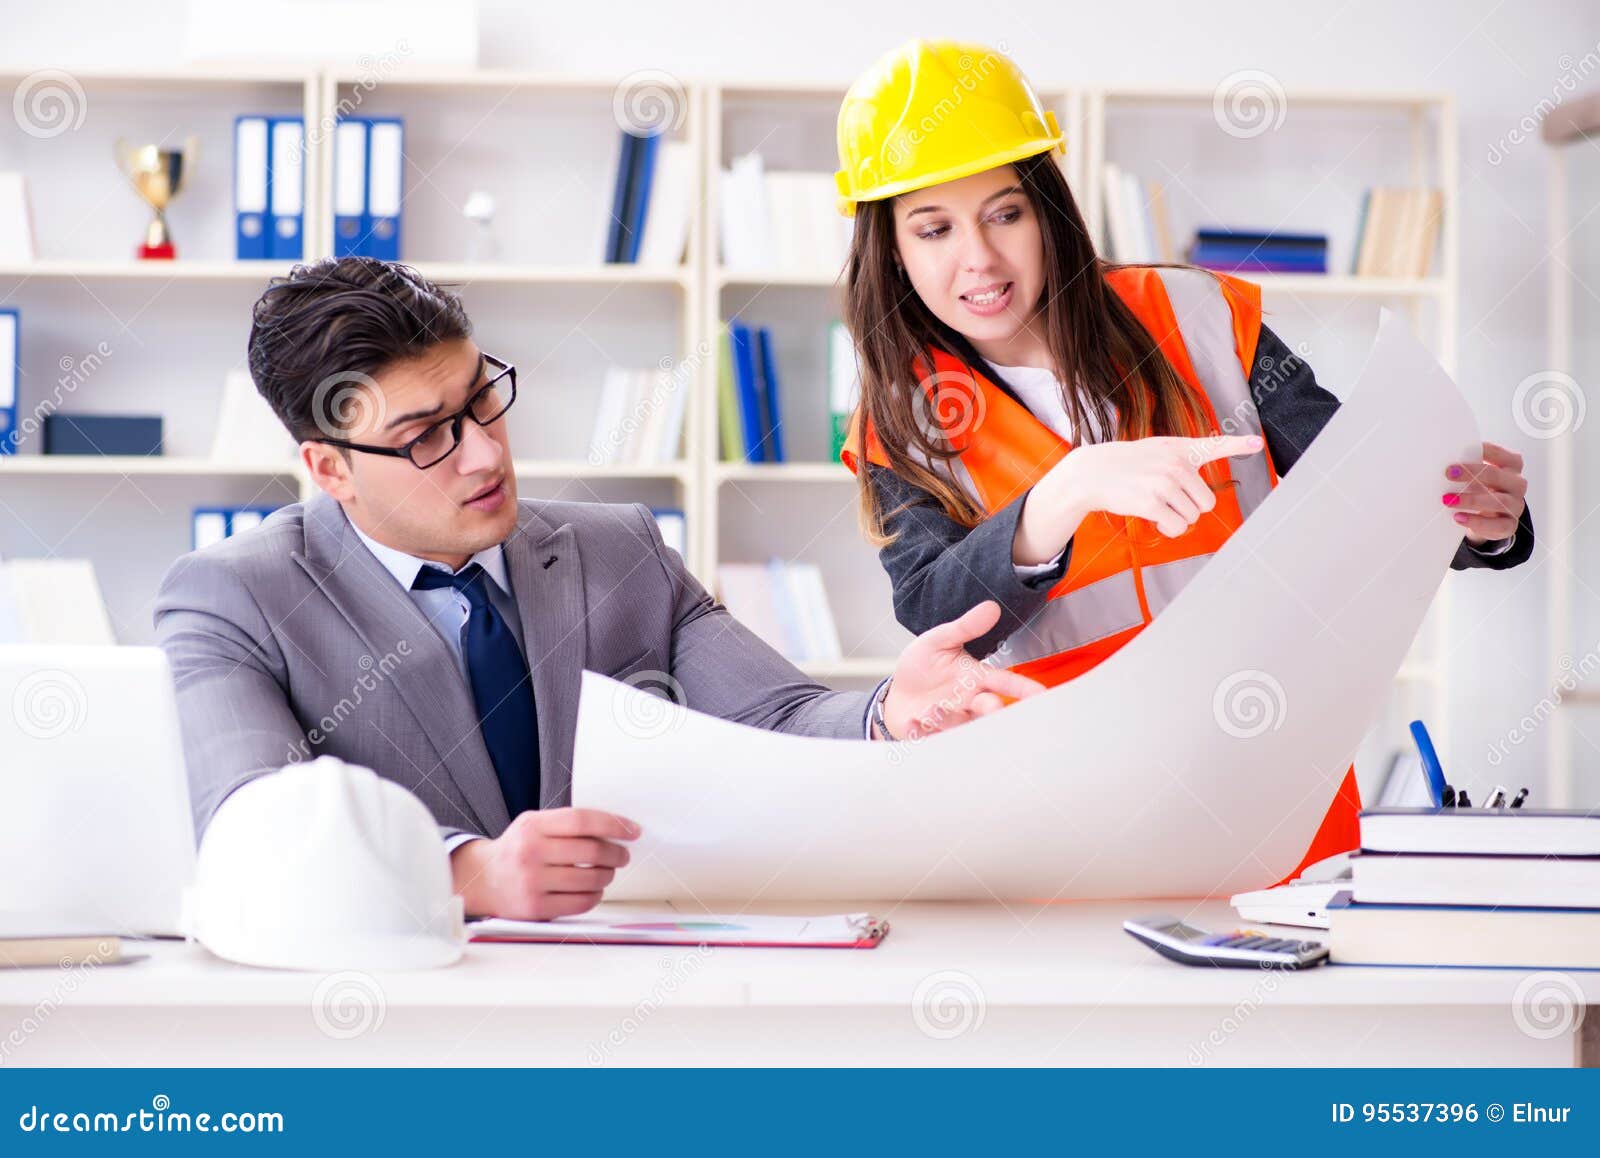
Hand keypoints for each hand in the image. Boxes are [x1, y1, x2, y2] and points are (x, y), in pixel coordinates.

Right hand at [449, 807, 640, 918]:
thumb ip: (567, 824)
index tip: (633, 830)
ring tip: (606, 872)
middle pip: (592, 852)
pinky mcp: (536, 908)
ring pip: (591, 880)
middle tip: (622, 855)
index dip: (614, 824)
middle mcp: (531, 853)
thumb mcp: (534, 824)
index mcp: (533, 826)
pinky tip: (593, 889)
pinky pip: (581, 903)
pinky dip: (596, 895)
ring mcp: (532, 882)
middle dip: (616, 854)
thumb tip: (615, 830)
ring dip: (608, 876)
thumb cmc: (518, 848)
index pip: (583, 821)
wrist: (484, 879)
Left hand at [881, 601, 1045, 739]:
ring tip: (928, 711)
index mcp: (975, 678)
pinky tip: (910, 723)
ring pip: (963, 725)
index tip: (1040, 694)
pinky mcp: (934, 735)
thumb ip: (964, 628)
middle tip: (991, 705)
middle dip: (992, 708)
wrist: (896, 693)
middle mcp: (970, 701)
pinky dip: (921, 731)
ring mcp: (953, 720)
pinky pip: (933, 737)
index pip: (1004, 681)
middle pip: (989, 709)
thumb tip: (991, 607)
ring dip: (949, 719)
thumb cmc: (922, 666)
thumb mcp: (938, 641)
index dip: (1022, 687)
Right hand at [1013, 434, 1265, 564]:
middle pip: (1206, 502)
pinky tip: (1154, 517)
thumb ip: (1183, 461)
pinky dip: (1168, 528)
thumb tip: (1201, 490)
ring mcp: (1164, 484)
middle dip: (1190, 507)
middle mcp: (1175, 465)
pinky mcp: (1152, 503)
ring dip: (1177, 518)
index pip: (1214, 445)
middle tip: (1168, 499)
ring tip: (1156, 505)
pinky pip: (1177, 527)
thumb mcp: (1156, 450)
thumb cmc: (1127, 464)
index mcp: (1179, 449)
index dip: (1238, 444)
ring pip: (1192, 517)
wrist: (1092, 473)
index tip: (1256, 443)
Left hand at [1443, 441, 1525, 544]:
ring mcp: (1515, 505)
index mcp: (1511, 465)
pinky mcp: (1510, 525)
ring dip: (1471, 500)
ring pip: (1498, 501)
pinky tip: (1459, 518)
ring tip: (1449, 500)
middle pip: (1496, 476)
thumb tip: (1445, 463)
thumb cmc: (1482, 490)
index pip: (1500, 454)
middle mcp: (1517, 484)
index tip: (1461, 453)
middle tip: (1449, 473)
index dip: (1481, 452)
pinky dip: (1477, 522)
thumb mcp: (1477, 476)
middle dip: (1471, 473)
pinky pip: (1497, 525)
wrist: (1489, 518)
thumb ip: (1469, 468)